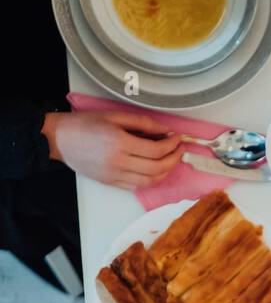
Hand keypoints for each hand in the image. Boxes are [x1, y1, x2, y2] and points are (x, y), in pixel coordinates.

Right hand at [42, 110, 182, 189]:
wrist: (60, 140)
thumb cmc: (85, 124)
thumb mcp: (114, 116)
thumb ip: (142, 123)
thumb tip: (164, 130)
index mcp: (120, 142)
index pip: (156, 150)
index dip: (171, 145)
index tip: (177, 138)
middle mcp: (119, 162)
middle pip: (157, 168)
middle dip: (173, 159)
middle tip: (179, 149)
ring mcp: (115, 175)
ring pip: (150, 181)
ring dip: (166, 172)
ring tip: (171, 160)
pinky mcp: (112, 183)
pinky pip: (138, 186)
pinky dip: (152, 180)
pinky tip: (157, 170)